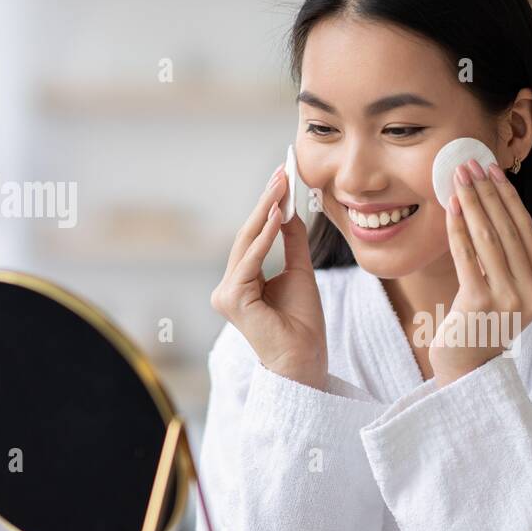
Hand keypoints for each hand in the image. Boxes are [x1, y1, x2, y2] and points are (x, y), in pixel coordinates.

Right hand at [210, 163, 327, 389]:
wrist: (305, 358)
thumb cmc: (302, 324)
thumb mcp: (300, 272)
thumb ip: (291, 242)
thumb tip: (288, 209)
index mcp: (241, 282)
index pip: (253, 236)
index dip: (267, 206)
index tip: (281, 177)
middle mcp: (228, 287)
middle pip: (247, 235)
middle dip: (266, 201)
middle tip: (281, 172)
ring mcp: (226, 294)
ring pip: (246, 243)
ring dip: (265, 211)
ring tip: (280, 185)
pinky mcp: (231, 300)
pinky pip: (250, 261)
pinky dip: (265, 237)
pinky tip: (278, 215)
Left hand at [430, 158, 531, 386]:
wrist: (466, 367)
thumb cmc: (481, 322)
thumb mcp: (505, 289)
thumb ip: (507, 258)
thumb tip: (492, 202)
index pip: (526, 231)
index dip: (508, 197)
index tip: (493, 171)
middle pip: (507, 229)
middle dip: (487, 192)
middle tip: (470, 164)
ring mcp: (510, 299)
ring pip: (488, 238)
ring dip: (472, 203)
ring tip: (458, 178)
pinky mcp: (482, 303)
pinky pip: (467, 256)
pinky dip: (458, 228)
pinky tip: (450, 208)